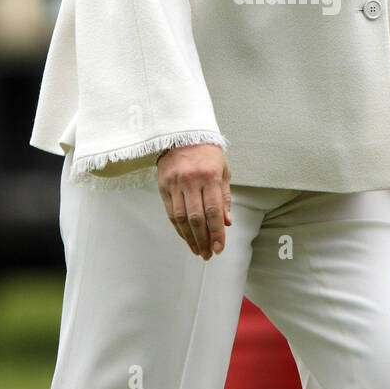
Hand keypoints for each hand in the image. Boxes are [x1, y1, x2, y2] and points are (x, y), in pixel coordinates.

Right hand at [156, 143, 231, 260]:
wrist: (183, 134)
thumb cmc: (207, 153)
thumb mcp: (223, 171)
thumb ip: (224, 198)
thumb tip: (226, 222)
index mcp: (210, 176)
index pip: (213, 211)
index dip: (216, 232)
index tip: (219, 247)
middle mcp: (191, 180)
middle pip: (196, 218)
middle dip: (203, 239)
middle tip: (208, 254)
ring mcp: (175, 183)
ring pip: (181, 218)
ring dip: (190, 238)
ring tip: (197, 250)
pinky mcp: (163, 186)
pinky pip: (171, 212)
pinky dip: (178, 228)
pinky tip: (185, 237)